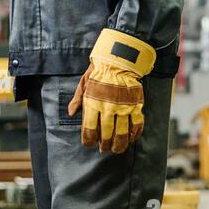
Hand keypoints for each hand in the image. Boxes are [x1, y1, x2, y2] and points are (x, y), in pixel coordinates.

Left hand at [67, 29, 156, 153]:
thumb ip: (77, 99)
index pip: (89, 130)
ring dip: (120, 144)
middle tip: (104, 149)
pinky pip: (137, 123)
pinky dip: (135, 133)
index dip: (88, 140)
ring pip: (122, 132)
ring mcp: (123, 107)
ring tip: (118, 149)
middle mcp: (107, 108)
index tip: (89, 144)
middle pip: (106, 134)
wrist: (118, 59)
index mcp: (92, 104)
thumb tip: (71, 113)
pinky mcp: (135, 104)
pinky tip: (132, 138)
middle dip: (105, 145)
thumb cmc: (99, 72)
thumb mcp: (83, 83)